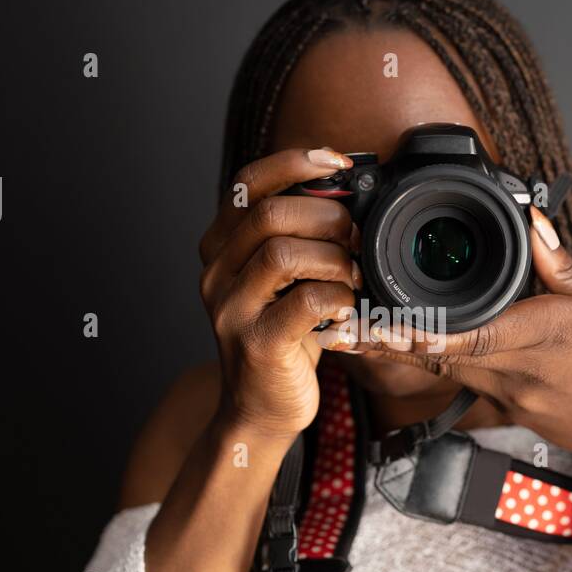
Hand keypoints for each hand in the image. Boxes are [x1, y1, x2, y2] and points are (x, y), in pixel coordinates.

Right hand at [198, 147, 361, 440]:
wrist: (261, 410)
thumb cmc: (284, 338)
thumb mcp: (284, 281)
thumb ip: (300, 239)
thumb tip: (350, 195)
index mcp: (221, 248)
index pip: (246, 183)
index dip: (294, 162)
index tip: (339, 162)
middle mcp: (217, 273)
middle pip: (267, 213)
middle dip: (325, 215)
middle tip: (354, 235)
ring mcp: (232, 310)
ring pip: (281, 253)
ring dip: (333, 257)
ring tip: (352, 274)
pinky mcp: (257, 344)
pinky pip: (304, 302)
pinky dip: (337, 297)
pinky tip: (347, 307)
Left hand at [364, 207, 571, 479]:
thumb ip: (558, 265)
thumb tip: (532, 223)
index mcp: (545, 335)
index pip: (476, 331)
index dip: (428, 327)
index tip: (388, 314)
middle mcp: (517, 370)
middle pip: (440, 351)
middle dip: (390, 336)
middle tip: (342, 318)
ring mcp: (507, 394)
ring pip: (440, 367)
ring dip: (398, 348)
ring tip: (351, 329)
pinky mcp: (504, 408)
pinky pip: (457, 379)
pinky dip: (427, 359)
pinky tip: (399, 345)